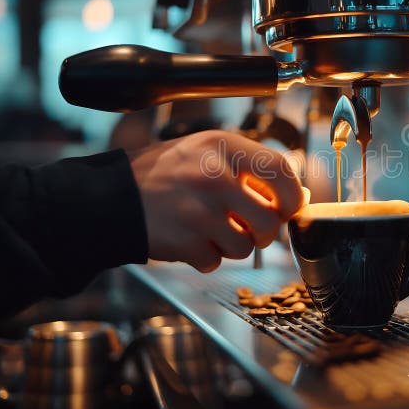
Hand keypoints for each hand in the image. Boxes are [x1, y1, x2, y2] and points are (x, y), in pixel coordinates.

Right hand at [129, 130, 302, 271]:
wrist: (110, 197)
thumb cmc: (164, 174)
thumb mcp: (206, 153)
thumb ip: (250, 169)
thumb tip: (298, 197)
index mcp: (223, 146)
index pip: (281, 170)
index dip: (292, 195)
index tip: (288, 206)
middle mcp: (214, 176)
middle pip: (270, 219)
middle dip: (264, 231)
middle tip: (248, 226)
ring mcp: (200, 211)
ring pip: (246, 246)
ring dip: (232, 245)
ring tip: (209, 229)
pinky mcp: (186, 242)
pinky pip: (216, 261)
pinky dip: (206, 256)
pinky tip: (188, 237)